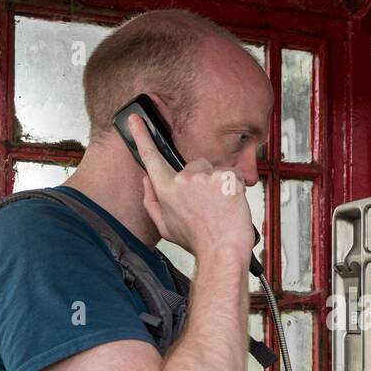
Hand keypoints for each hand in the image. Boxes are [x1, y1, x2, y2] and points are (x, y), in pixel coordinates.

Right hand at [128, 113, 253, 262]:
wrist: (222, 250)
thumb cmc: (197, 241)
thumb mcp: (165, 226)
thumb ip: (151, 200)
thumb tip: (147, 180)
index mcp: (166, 190)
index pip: (151, 158)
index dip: (142, 137)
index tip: (135, 119)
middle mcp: (183, 180)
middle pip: (194, 167)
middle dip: (202, 181)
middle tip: (207, 205)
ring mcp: (205, 177)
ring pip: (214, 171)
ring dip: (219, 185)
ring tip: (220, 207)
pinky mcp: (225, 177)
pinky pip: (232, 175)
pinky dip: (235, 187)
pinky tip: (231, 203)